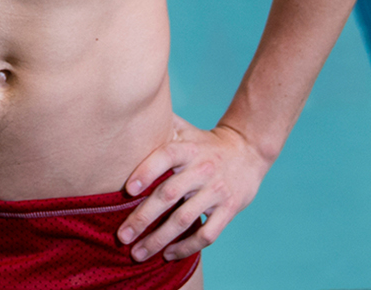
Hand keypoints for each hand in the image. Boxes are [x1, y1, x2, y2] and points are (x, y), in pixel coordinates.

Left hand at [116, 116, 271, 262]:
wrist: (249, 151)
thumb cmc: (206, 143)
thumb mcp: (186, 130)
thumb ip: (161, 127)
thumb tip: (128, 115)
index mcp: (188, 149)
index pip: (165, 156)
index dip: (146, 171)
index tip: (128, 190)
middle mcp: (202, 169)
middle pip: (169, 194)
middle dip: (143, 217)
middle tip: (121, 236)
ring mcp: (216, 191)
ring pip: (184, 219)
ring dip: (159, 239)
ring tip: (138, 254)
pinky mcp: (229, 209)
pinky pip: (207, 234)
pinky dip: (187, 247)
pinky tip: (168, 255)